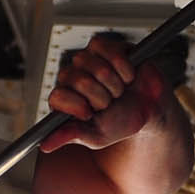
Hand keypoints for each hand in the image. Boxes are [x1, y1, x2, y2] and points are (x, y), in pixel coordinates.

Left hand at [43, 33, 168, 152]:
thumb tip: (45, 146)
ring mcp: (86, 59)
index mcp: (64, 98)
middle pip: (79, 81)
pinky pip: (110, 52)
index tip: (90, 114)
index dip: (76, 105)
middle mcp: (71, 76)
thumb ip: (71, 135)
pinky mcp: (103, 47)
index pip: (57, 96)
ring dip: (115, 84)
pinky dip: (124, 68)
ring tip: (120, 91)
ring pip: (98, 68)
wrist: (149, 110)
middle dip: (102, 98)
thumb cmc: (119, 123)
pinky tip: (127, 76)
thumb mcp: (95, 136)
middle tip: (110, 103)